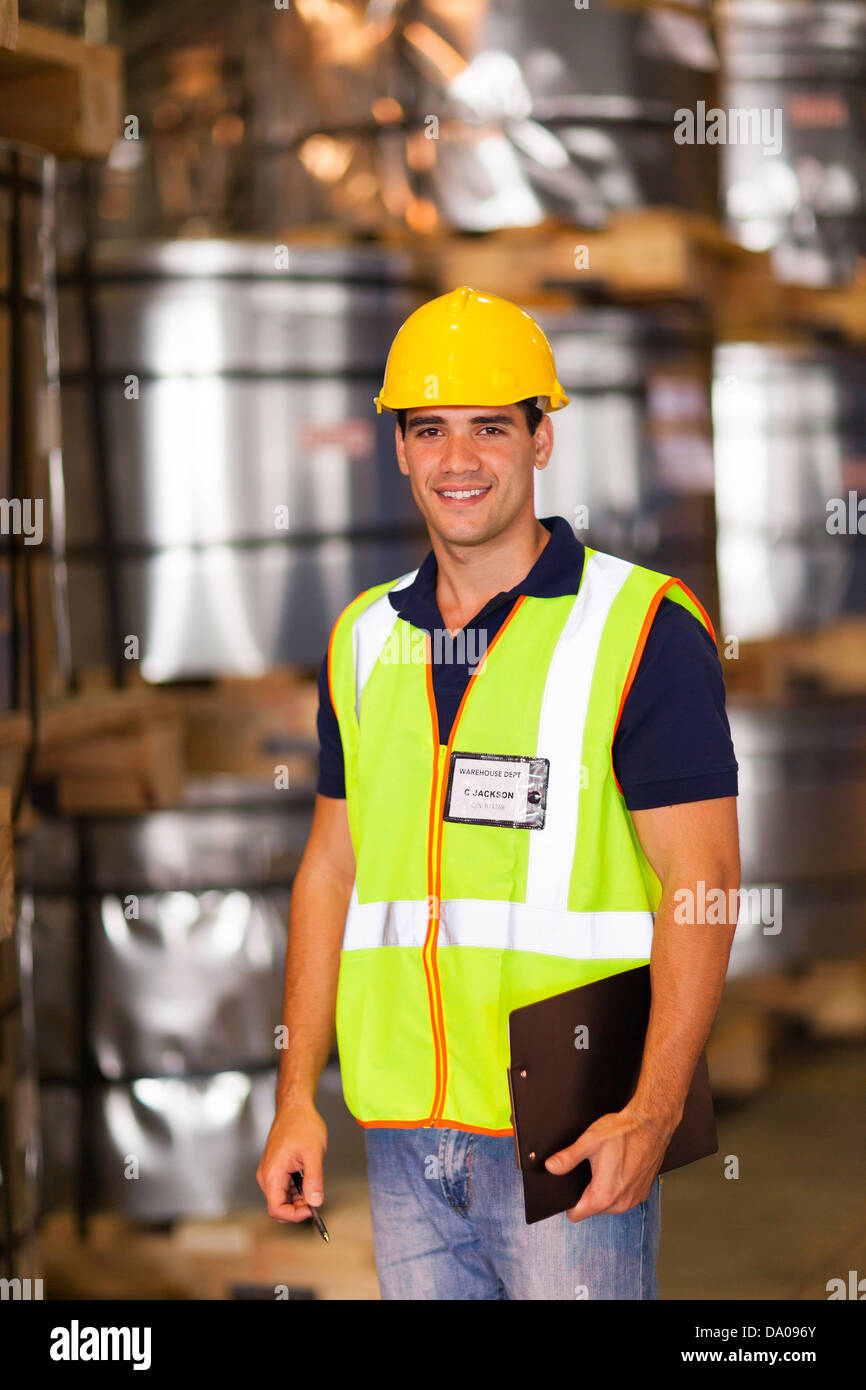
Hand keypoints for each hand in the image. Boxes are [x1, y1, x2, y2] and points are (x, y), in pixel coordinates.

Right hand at [256, 1103, 327, 1223]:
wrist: (295, 1106)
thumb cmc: (302, 1124)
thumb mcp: (314, 1153)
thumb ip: (314, 1180)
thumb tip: (316, 1203)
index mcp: (272, 1173)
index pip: (276, 1209)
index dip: (294, 1215)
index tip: (312, 1208)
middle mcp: (266, 1175)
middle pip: (278, 1206)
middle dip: (297, 1208)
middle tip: (315, 1197)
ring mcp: (268, 1172)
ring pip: (281, 1198)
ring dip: (297, 1199)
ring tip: (313, 1184)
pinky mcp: (274, 1168)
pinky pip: (282, 1188)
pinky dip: (295, 1190)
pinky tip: (307, 1179)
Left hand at [544, 1102, 674, 1222]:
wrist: (651, 1124)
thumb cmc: (623, 1132)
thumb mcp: (589, 1142)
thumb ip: (567, 1158)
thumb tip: (550, 1167)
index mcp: (603, 1195)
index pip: (576, 1215)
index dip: (568, 1202)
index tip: (570, 1187)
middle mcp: (620, 1204)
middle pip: (592, 1209)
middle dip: (587, 1193)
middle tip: (590, 1169)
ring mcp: (633, 1200)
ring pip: (608, 1204)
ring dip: (604, 1190)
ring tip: (606, 1166)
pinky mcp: (642, 1193)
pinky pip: (623, 1198)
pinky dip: (619, 1187)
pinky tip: (619, 1168)